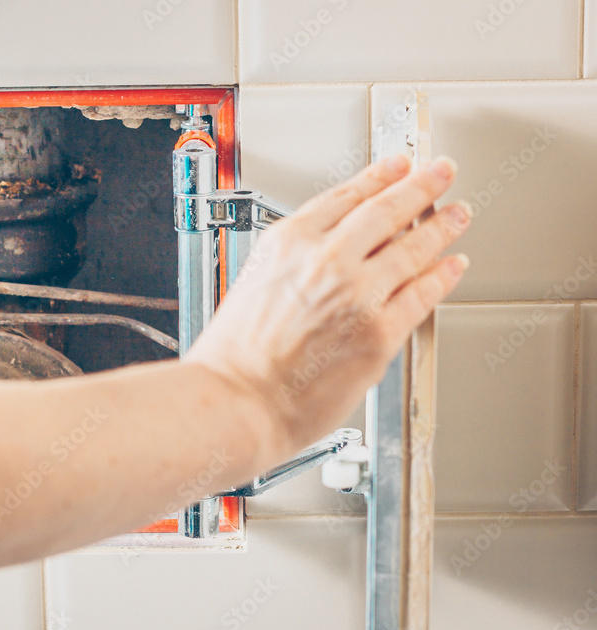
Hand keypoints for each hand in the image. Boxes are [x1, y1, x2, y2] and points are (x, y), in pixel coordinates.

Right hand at [186, 155, 470, 460]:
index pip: (346, 195)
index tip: (398, 166)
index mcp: (289, 241)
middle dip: (422, 185)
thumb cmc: (235, 355)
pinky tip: (452, 266)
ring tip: (457, 215)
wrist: (237, 399)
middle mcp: (326, 259)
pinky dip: (442, 277)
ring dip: (442, 226)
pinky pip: (422, 295)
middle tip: (441, 172)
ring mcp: (357, 294)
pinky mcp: (380, 333)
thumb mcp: (254, 281)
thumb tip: (332, 257)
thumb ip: (295, 264)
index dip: (380, 176)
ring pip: (413, 248)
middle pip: (387, 210)